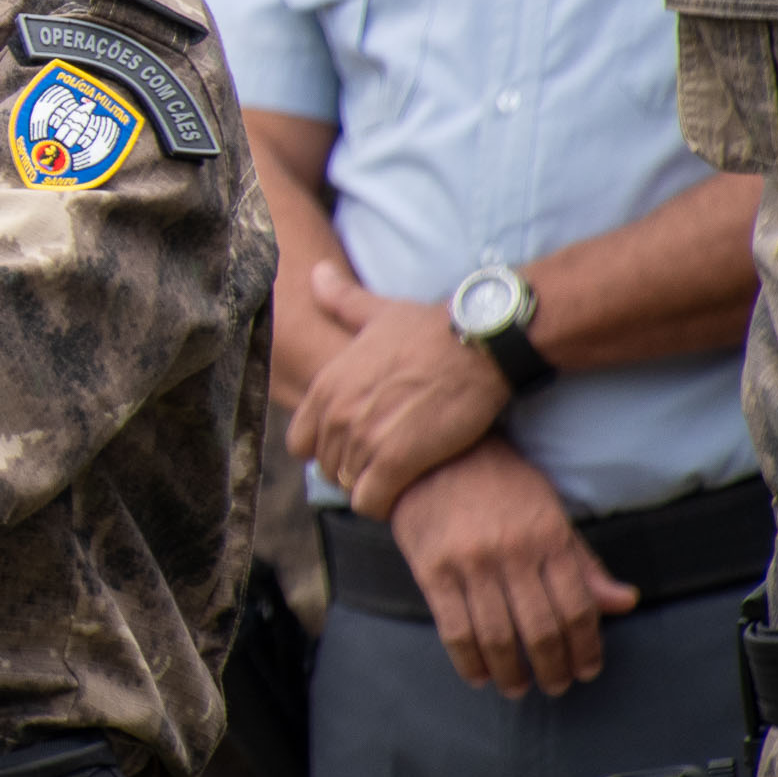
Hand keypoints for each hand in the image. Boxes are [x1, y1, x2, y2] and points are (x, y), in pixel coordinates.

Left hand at [288, 260, 509, 516]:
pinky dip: (385, 503)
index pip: (299, 442)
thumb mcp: (376, 311)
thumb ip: (340, 300)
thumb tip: (314, 273)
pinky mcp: (397, 461)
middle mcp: (336, 414)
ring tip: (401, 472)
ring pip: (349, 486)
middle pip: (327, 467)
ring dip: (373, 485)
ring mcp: (364, 439)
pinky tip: (406, 489)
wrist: (477, 345)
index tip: (354, 445)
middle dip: (352, 468)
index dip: (325, 448)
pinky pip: (370, 502)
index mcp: (326, 386)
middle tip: (385, 460)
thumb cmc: (431, 327)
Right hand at [388, 437, 636, 696]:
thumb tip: (624, 602)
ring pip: (498, 637)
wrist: (430, 454)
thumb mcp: (550, 511)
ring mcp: (469, 563)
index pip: (578, 609)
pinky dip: (469, 661)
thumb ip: (583, 562)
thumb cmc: (498, 482)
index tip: (586, 670)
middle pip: (541, 630)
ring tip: (517, 687)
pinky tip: (478, 675)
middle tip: (555, 686)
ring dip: (511, 673)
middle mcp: (512, 552)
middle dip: (552, 669)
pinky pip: (454, 629)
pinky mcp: (432, 570)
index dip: (586, 648)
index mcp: (548, 537)